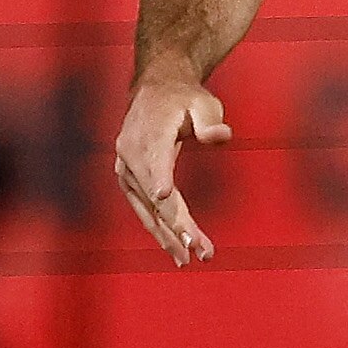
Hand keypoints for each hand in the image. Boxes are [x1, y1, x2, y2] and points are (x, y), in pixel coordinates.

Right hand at [114, 77, 232, 264]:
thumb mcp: (204, 102)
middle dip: (175, 223)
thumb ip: (210, 121)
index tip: (163, 196)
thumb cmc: (184, 98)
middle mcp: (132, 153)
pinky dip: (157, 228)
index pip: (155, 160)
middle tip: (198, 248)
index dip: (159, 178)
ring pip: (146, 207)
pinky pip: (142, 208)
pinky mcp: (128, 178)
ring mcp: (126, 168)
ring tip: (189, 258)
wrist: (155, 88)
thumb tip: (221, 136)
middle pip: (153, 194)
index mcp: (150, 133)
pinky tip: (174, 247)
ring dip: (167, 234)